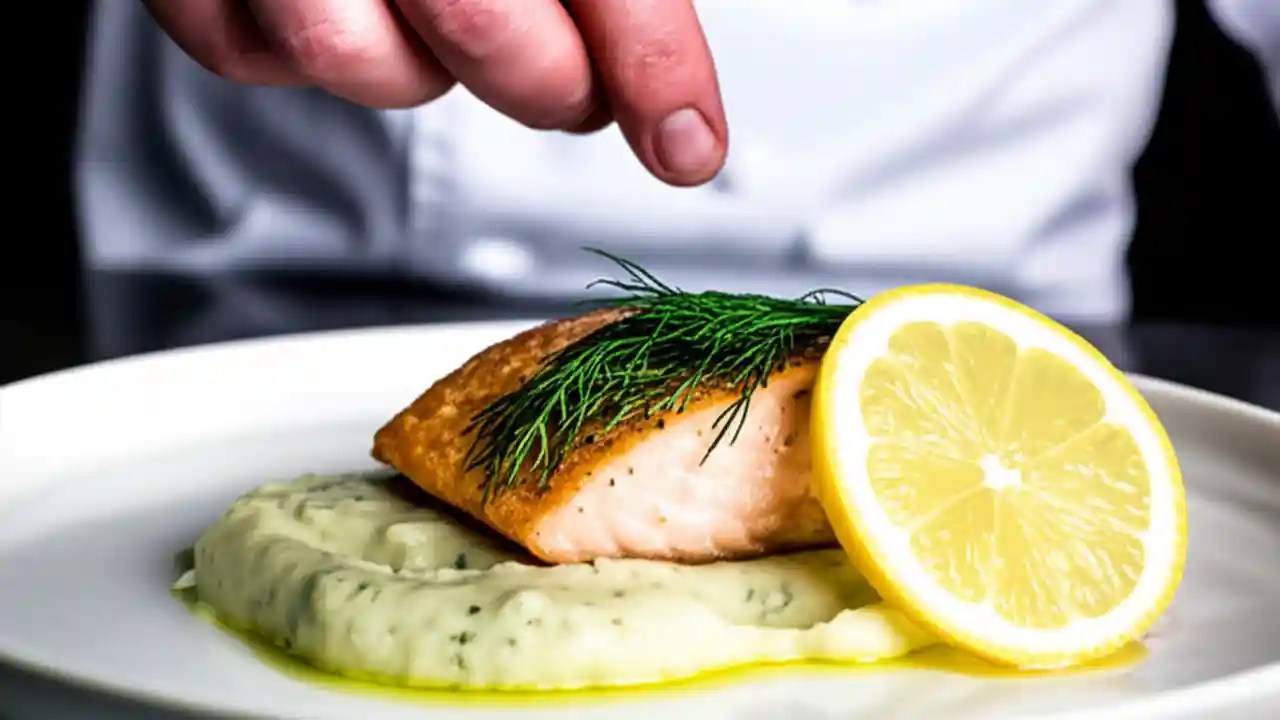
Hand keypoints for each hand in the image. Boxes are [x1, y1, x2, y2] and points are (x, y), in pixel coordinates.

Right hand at [142, 0, 727, 185]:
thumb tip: (662, 74)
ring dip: (416, 68)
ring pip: (354, 60)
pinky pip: (243, 52)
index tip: (686, 142)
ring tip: (438, 14)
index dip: (652, 64)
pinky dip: (303, 52)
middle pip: (477, 26)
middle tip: (572, 83)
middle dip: (546, 83)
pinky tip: (348, 6)